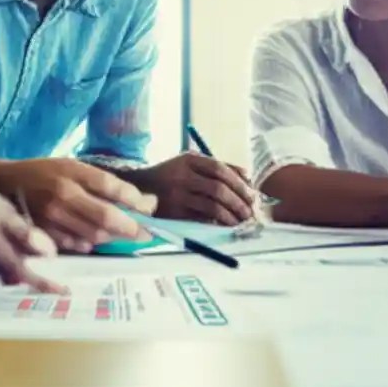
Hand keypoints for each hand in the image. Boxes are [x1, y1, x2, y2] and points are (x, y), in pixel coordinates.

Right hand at [0, 158, 156, 252]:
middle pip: (107, 218)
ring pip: (94, 236)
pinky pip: (77, 245)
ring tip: (121, 233)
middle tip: (145, 233)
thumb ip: (104, 183)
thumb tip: (143, 202)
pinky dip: (91, 242)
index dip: (136, 202)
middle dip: (131, 228)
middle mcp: (63, 196)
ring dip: (113, 237)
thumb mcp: (72, 167)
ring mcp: (52, 218)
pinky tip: (94, 236)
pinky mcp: (44, 234)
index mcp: (72, 173)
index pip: (113, 189)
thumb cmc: (43, 172)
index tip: (150, 208)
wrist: (3, 184)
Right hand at [0, 174, 61, 291]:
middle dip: (37, 247)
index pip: (7, 209)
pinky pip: (16, 262)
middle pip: (22, 223)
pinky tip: (49, 289)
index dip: (19, 233)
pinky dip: (35, 278)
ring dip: (41, 266)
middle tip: (53, 267)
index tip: (34, 248)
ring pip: (26, 242)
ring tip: (59, 285)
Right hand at [125, 153, 255, 224]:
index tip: (251, 194)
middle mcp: (183, 176)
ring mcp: (177, 195)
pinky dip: (216, 223)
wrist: (136, 188)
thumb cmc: (169, 176)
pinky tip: (224, 226)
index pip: (220, 169)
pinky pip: (201, 219)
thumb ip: (216, 167)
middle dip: (239, 202)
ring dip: (231, 216)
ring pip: (212, 206)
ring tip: (240, 222)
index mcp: (189, 160)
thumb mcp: (189, 164)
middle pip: (219, 188)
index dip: (239, 183)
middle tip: (249, 212)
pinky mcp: (173, 213)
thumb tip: (247, 177)